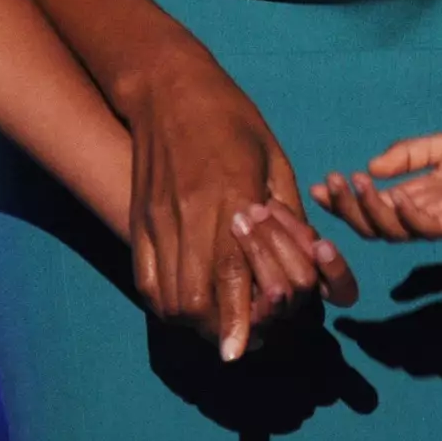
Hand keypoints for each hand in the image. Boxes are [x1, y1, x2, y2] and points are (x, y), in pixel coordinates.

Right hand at [117, 48, 355, 361]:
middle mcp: (187, 214)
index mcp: (229, 194)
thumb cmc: (231, 119)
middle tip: (243, 335)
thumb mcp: (273, 159)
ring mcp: (156, 221)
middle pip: (194, 298)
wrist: (167, 86)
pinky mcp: (137, 223)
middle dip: (219, 327)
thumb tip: (304, 267)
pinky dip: (166, 303)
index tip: (239, 354)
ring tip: (219, 323)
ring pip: (168, 297)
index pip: (229, 269)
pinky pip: (146, 281)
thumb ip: (287, 217)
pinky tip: (187, 305)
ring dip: (195, 321)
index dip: (236, 316)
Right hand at [310, 131, 441, 241]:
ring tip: (357, 184)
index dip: (342, 200)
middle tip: (333, 182)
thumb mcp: (440, 145)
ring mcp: (440, 220)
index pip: (370, 206)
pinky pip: (427, 228)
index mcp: (414, 195)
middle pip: (372, 225)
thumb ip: (407, 154)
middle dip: (346, 208)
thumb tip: (370, 166)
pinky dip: (407, 216)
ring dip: (370, 211)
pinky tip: (395, 197)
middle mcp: (422, 213)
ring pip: (393, 231)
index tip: (319, 186)